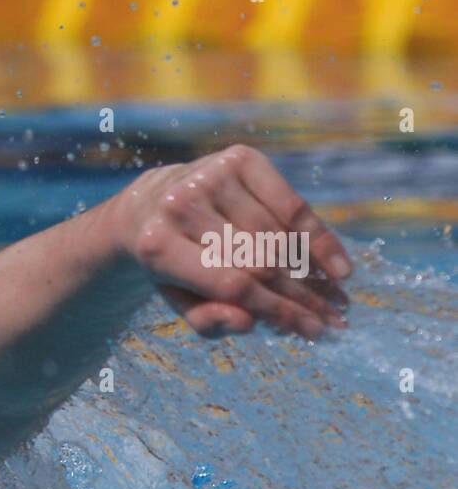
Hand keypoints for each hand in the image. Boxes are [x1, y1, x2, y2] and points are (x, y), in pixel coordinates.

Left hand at [109, 144, 350, 337]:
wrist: (151, 204)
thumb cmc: (170, 262)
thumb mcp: (177, 298)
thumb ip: (206, 319)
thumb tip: (248, 324)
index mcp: (158, 246)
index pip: (231, 284)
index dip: (277, 310)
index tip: (311, 330)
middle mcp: (181, 206)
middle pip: (260, 261)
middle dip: (302, 296)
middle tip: (332, 320)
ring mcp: (210, 177)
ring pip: (279, 235)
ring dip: (313, 272)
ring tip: (337, 298)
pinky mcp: (238, 158)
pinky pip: (291, 205)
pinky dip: (318, 237)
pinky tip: (338, 267)